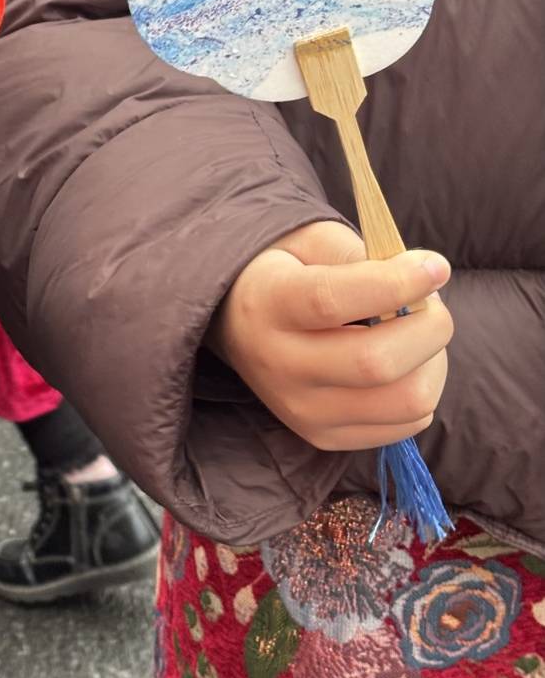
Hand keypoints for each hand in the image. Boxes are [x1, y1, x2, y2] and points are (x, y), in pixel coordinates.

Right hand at [209, 221, 452, 450]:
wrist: (242, 321)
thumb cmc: (289, 270)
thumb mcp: (313, 241)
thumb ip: (363, 254)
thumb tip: (424, 280)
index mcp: (267, 303)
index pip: (331, 302)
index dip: (394, 284)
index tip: (434, 267)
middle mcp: (278, 365)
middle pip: (375, 363)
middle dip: (429, 327)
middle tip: (430, 303)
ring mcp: (300, 410)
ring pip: (404, 402)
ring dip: (432, 362)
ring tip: (416, 334)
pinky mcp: (324, 436)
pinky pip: (406, 424)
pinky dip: (421, 389)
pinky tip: (401, 365)